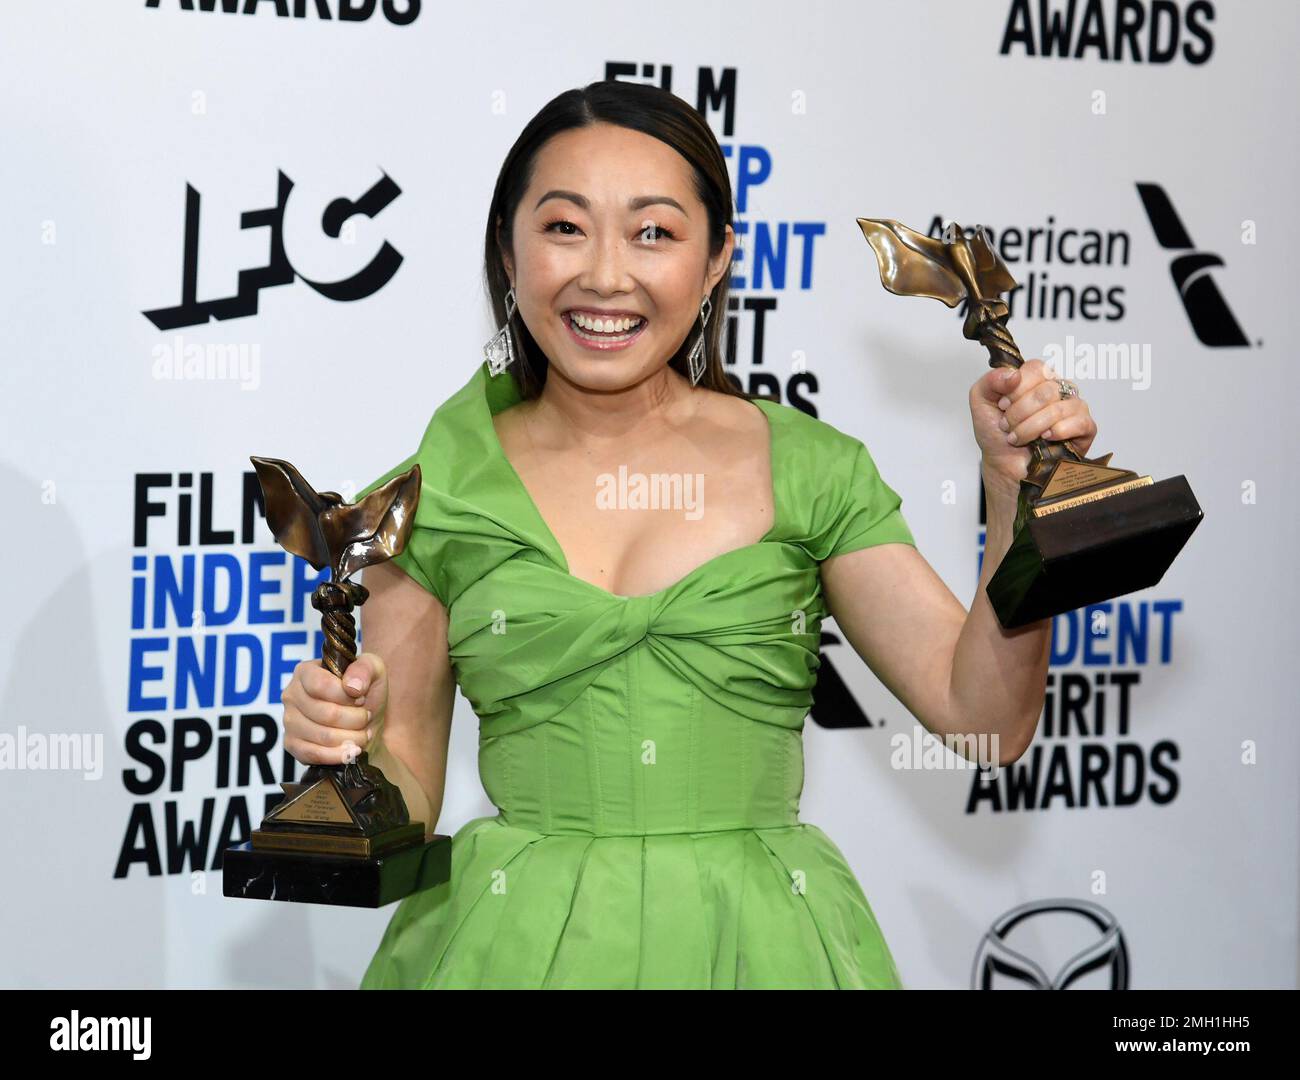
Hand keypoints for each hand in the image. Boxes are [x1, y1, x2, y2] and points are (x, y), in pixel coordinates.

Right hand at [280, 652, 389, 766]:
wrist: (366, 721)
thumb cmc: (365, 692)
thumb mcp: (373, 669)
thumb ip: (364, 670)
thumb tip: (352, 687)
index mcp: (306, 672)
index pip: (321, 685)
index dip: (346, 696)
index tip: (362, 699)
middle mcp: (292, 695)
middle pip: (326, 714)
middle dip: (355, 719)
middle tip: (366, 718)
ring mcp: (289, 721)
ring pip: (323, 736)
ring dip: (352, 738)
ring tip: (363, 733)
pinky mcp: (292, 745)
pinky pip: (313, 754)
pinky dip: (338, 755)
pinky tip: (352, 751)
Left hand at [969, 358, 1097, 497]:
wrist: (1002, 465)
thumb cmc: (996, 433)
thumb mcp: (981, 402)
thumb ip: (990, 381)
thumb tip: (1013, 375)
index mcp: (1037, 379)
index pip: (1036, 369)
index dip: (1017, 389)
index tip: (1003, 406)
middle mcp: (1058, 389)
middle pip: (1047, 390)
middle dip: (1020, 413)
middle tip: (1007, 426)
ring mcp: (1074, 407)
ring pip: (1059, 408)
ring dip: (1031, 427)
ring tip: (1018, 438)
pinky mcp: (1085, 428)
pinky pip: (1080, 422)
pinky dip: (1059, 431)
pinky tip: (1045, 438)